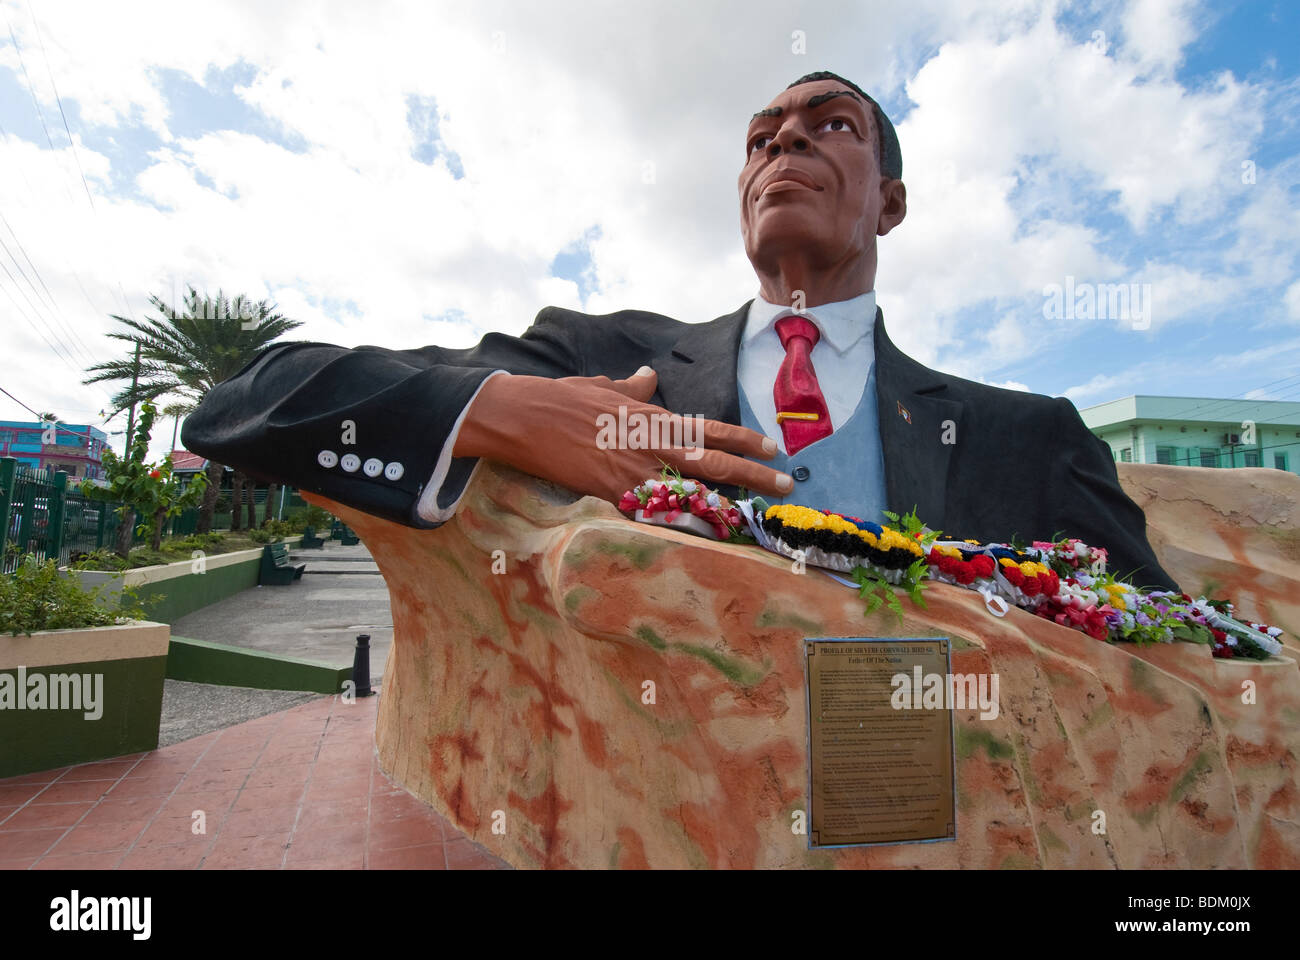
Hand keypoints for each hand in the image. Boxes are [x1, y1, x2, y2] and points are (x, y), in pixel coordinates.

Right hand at [453, 367, 791, 502]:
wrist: (525, 416)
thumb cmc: (560, 399)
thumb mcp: (602, 387)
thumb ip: (632, 389)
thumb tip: (649, 376)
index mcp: (653, 418)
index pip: (710, 430)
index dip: (744, 441)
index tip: (772, 449)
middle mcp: (652, 443)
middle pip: (713, 462)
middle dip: (753, 475)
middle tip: (785, 487)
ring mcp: (634, 470)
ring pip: (691, 492)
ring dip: (724, 507)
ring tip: (754, 520)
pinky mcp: (612, 492)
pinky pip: (653, 514)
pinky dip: (678, 526)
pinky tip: (702, 538)